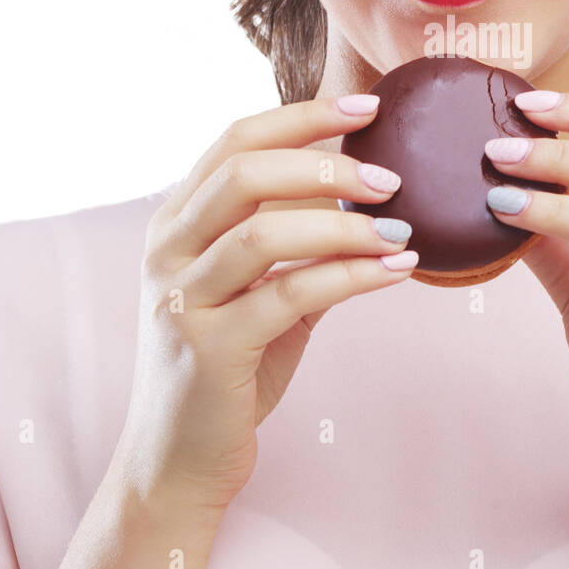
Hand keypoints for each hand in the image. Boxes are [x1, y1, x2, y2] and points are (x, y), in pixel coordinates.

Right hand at [115, 96, 418, 516]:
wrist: (175, 462)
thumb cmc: (227, 368)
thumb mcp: (257, 291)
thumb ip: (298, 243)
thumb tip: (371, 194)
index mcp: (176, 223)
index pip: (235, 141)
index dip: (303, 115)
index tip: (367, 106)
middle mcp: (167, 251)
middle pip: (243, 171)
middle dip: (325, 163)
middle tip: (391, 177)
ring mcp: (180, 300)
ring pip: (264, 232)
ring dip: (344, 225)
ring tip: (401, 229)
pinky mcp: (207, 351)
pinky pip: (290, 295)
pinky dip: (352, 276)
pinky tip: (396, 270)